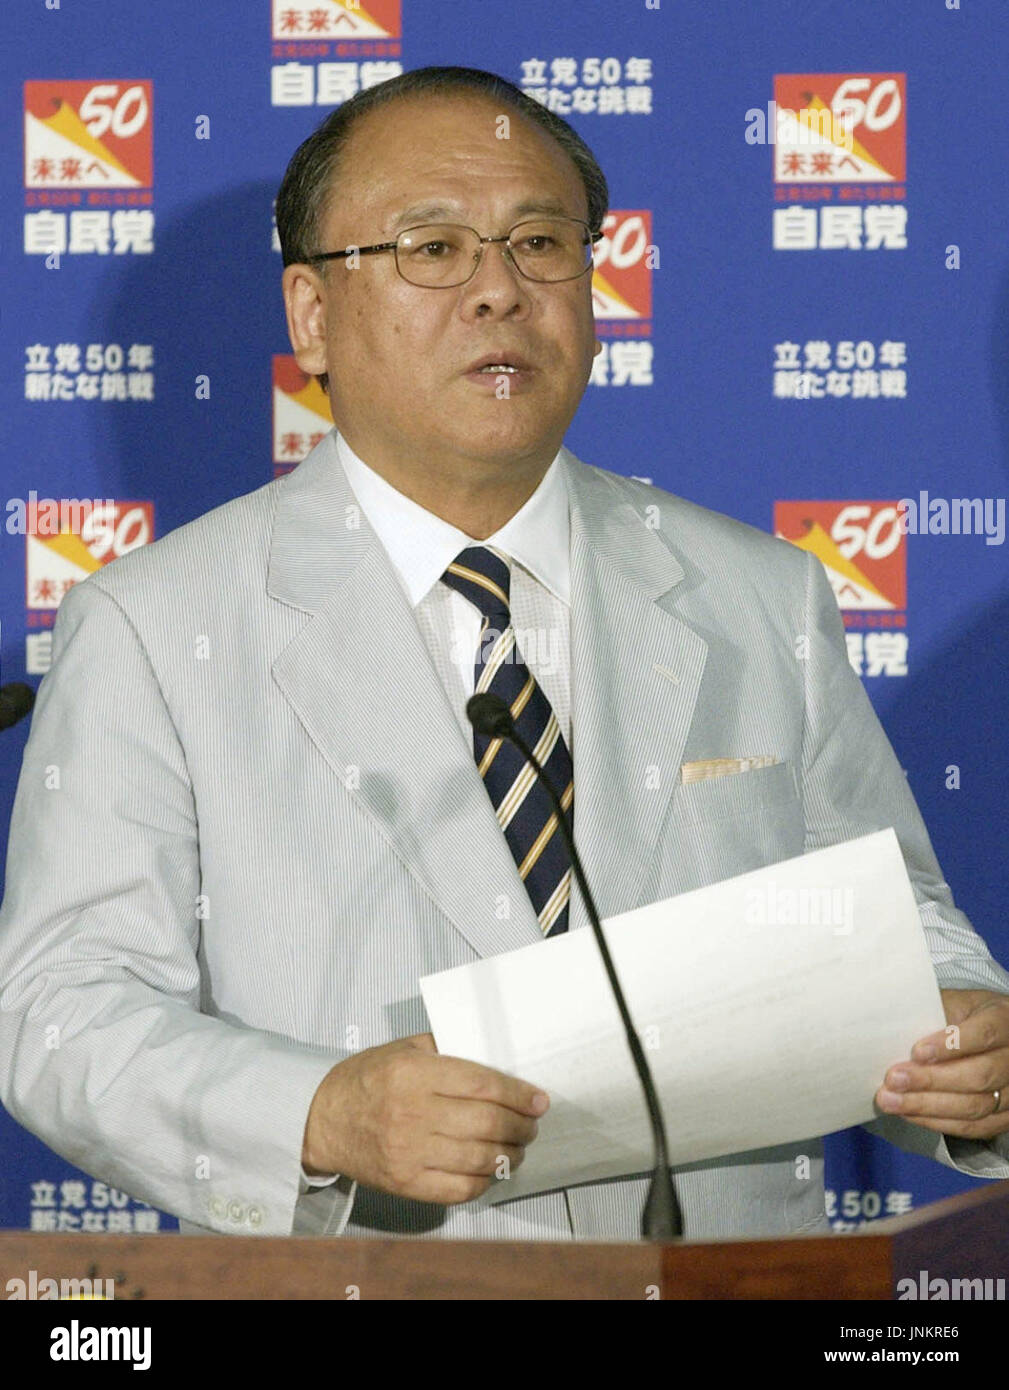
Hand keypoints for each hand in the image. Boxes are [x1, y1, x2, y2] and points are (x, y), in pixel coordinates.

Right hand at [301, 1032, 548, 1204]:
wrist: (320, 1121)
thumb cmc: (365, 1081)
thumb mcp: (402, 1050)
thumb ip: (446, 1048)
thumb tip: (495, 1057)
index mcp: (414, 1073)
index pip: (483, 1085)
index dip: (518, 1095)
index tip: (538, 1100)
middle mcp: (413, 1113)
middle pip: (487, 1123)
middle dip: (520, 1126)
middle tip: (531, 1126)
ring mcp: (409, 1152)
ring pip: (479, 1158)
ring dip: (509, 1155)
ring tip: (517, 1148)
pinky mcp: (405, 1182)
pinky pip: (459, 1188)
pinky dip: (484, 1181)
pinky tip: (491, 1170)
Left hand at [875, 989, 1008, 1140]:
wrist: (995, 1037)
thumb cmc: (967, 1016)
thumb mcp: (956, 1002)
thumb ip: (932, 1012)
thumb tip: (891, 1025)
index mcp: (1005, 1020)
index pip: (984, 1034)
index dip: (951, 1045)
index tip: (916, 1052)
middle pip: (979, 1075)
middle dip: (931, 1080)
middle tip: (893, 1080)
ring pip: (976, 1106)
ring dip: (928, 1106)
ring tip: (891, 1101)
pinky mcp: (1006, 1117)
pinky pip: (974, 1127)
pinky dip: (938, 1122)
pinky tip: (909, 1114)